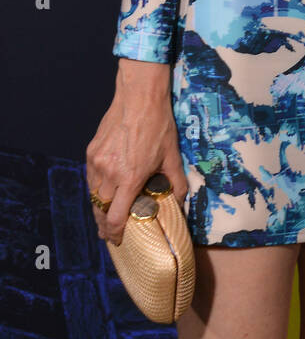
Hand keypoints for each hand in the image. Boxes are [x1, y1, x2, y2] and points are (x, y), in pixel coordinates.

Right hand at [86, 59, 187, 246]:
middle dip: (103, 225)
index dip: (114, 233)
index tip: (117, 240)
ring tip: (106, 215)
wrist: (139, 97)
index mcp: (130, 178)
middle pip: (99, 210)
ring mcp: (97, 162)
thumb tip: (180, 203)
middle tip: (110, 234)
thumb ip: (176, 183)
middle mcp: (109, 173)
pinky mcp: (91, 152)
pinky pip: (90, 178)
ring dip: (99, 207)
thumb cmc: (158, 126)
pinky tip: (105, 191)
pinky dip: (96, 188)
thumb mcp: (172, 157)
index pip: (114, 217)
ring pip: (92, 194)